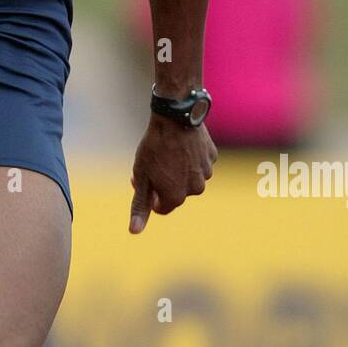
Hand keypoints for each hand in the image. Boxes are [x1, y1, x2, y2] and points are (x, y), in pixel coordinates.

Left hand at [129, 115, 216, 232]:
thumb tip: (134, 231)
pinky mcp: (212, 156)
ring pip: (189, 177)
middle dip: (165, 182)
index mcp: (176, 197)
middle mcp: (195, 189)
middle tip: (154, 162)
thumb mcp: (142, 176)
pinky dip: (190, 157)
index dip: (149, 193)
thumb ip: (140, 205)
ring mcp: (206, 172)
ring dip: (178, 169)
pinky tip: (181, 144)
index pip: (160, 207)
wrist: (175, 115)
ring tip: (169, 151)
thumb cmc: (154, 146)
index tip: (144, 177)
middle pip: (176, 192)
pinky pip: (199, 162)